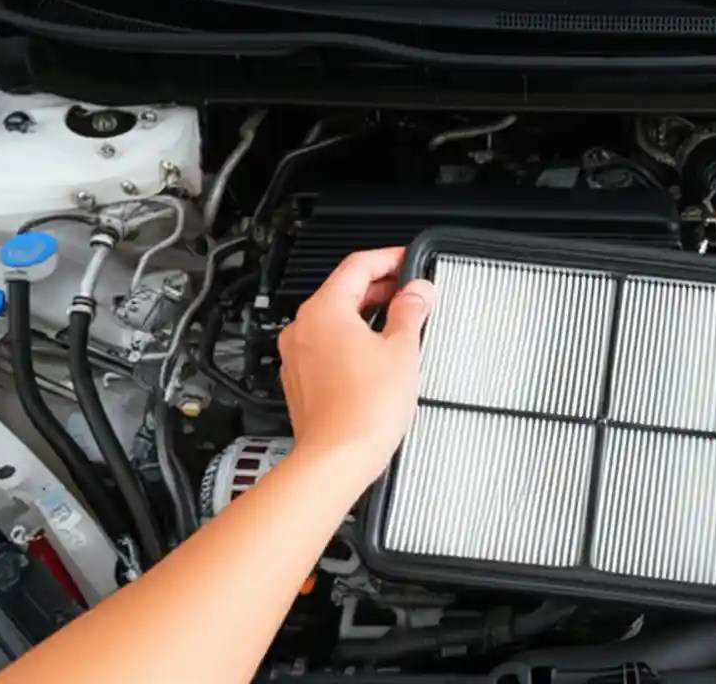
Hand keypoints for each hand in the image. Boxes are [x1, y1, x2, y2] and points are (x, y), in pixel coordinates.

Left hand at [278, 249, 434, 483]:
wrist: (337, 458)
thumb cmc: (363, 410)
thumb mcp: (402, 350)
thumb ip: (411, 311)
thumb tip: (418, 291)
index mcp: (324, 311)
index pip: (357, 265)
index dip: (388, 258)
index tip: (408, 261)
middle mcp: (303, 329)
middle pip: (343, 291)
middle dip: (381, 289)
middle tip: (413, 293)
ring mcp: (297, 356)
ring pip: (335, 320)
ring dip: (367, 316)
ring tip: (401, 325)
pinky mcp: (301, 381)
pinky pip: (327, 347)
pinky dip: (352, 342)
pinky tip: (378, 357)